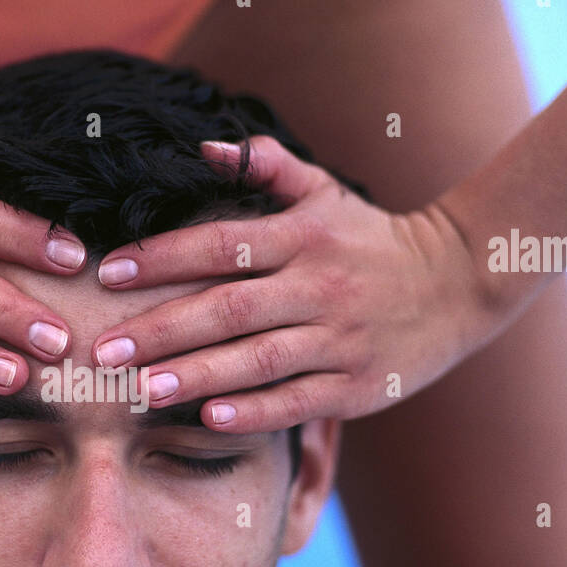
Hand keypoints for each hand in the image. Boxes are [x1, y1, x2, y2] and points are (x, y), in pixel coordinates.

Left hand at [87, 136, 508, 429]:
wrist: (463, 281)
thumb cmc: (373, 239)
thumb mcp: (326, 192)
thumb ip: (267, 166)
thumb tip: (207, 148)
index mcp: (303, 237)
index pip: (219, 245)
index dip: (161, 258)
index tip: (109, 273)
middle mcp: (319, 286)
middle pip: (227, 308)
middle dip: (160, 330)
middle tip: (104, 352)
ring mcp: (340, 339)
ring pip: (256, 360)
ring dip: (196, 376)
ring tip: (142, 389)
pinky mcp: (357, 386)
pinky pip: (296, 400)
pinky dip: (252, 410)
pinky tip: (208, 418)